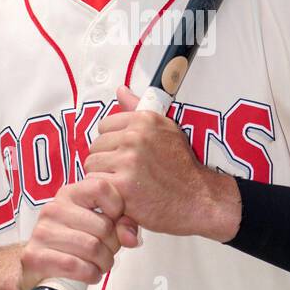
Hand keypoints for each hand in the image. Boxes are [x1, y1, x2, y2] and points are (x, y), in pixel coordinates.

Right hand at [19, 174, 139, 289]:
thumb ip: (120, 224)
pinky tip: (89, 274)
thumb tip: (131, 238)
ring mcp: (42, 232)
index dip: (117, 208)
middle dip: (113, 245)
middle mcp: (53, 208)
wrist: (38, 269)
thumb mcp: (98, 227)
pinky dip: (89, 274)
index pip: (101, 188)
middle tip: (107, 252)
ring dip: (103, 263)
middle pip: (103, 226)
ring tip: (99, 265)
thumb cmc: (72, 245)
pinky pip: (75, 265)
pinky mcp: (34, 256)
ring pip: (92, 248)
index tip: (114, 223)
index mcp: (69, 194)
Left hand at [82, 84, 241, 238]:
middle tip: (126, 172)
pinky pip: (96, 183)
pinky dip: (106, 192)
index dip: (112, 143)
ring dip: (104, 176)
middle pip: (96, 146)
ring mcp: (128, 160)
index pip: (104, 126)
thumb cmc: (182, 167)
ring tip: (124, 183)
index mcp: (144, 120)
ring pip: (92, 165)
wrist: (198, 198)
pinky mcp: (123, 185)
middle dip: (106, 160)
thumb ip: (138, 109)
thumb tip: (121, 90)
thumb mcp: (166, 129)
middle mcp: (135, 137)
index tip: (125, 154)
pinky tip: (122, 195)